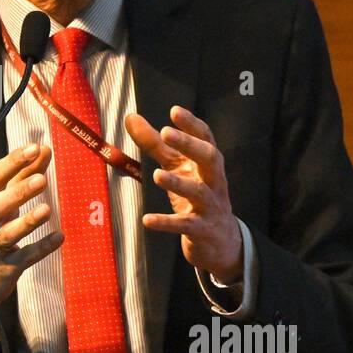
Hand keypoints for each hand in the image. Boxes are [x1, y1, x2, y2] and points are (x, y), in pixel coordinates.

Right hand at [0, 143, 63, 324]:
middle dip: (17, 192)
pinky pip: (23, 258)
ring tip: (47, 209)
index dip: (13, 162)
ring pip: (6, 234)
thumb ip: (21, 177)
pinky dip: (41, 247)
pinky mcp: (4, 269)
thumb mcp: (1, 204)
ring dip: (26, 221)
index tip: (35, 148)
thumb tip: (43, 149)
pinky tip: (59, 238)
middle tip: (41, 179)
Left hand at [125, 106, 242, 283]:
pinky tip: (147, 220)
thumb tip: (131, 117)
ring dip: (178, 183)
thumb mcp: (177, 168)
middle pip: (209, 158)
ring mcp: (210, 206)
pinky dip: (166, 222)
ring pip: (199, 192)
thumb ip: (155, 144)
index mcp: (207, 164)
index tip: (174, 111)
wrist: (221, 242)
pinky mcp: (201, 230)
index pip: (205, 138)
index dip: (191, 124)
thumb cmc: (196, 197)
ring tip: (157, 175)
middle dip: (189, 144)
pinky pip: (185, 225)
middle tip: (165, 132)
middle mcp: (213, 181)